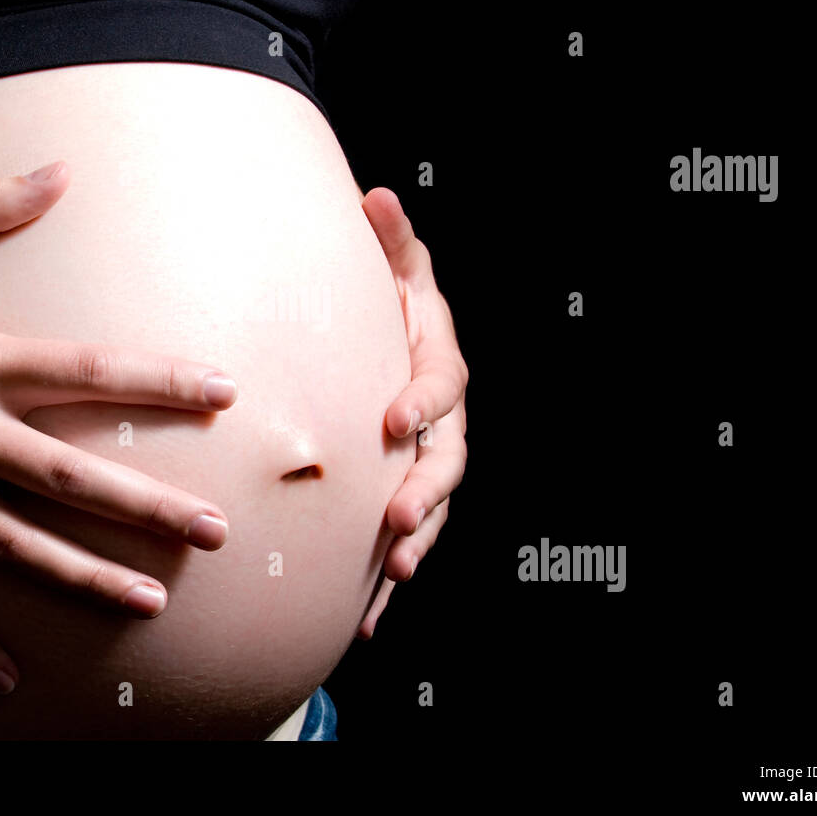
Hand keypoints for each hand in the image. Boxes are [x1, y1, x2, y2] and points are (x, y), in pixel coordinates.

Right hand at [0, 161, 238, 692]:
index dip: (164, 381)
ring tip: (151, 602)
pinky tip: (2, 680)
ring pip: (16, 544)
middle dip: (149, 507)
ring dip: (86, 576)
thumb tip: (61, 168)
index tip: (225, 393)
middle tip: (215, 532)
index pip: (91, 370)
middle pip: (71, 476)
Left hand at [356, 187, 467, 638]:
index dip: (423, 401)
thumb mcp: (393, 266)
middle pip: (448, 458)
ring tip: (396, 573)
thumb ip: (389, 241)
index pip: (440, 383)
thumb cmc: (388, 299)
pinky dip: (388, 576)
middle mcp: (443, 415)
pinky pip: (410, 533)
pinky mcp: (410, 487)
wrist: (389, 333)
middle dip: (425, 490)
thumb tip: (376, 197)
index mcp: (439, 359)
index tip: (395, 421)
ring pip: (436, 504)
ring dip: (419, 540)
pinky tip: (367, 618)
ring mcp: (430, 455)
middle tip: (396, 518)